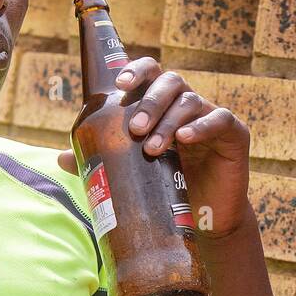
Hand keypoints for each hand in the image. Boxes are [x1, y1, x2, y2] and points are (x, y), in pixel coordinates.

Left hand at [58, 58, 251, 239]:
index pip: (150, 74)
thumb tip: (61, 158)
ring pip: (190, 101)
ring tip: (152, 148)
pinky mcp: (234, 134)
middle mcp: (186, 105)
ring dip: (168, 121)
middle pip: (170, 83)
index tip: (120, 84)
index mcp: (162, 106)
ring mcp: (211, 116)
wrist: (206, 223)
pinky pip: (221, 119)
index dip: (136, 71)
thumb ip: (102, 162)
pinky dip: (203, 126)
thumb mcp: (133, 174)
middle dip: (149, 101)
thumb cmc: (168, 190)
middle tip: (133, 128)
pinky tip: (186, 138)